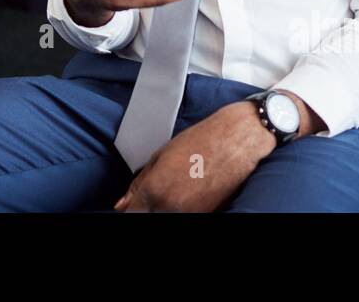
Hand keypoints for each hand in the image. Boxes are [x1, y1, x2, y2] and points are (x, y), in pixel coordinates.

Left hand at [115, 101, 272, 211]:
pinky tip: (188, 192)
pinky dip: (182, 209)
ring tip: (175, 189)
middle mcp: (171, 207)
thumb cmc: (200, 140)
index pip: (132, 215)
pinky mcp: (208, 215)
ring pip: (166, 217)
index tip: (129, 206)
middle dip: (146, 208)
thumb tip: (122, 205)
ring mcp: (191, 214)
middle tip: (154, 194)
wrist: (236, 140)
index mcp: (154, 190)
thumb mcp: (160, 155)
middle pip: (148, 217)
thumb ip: (138, 183)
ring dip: (164, 208)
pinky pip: (186, 216)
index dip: (130, 210)